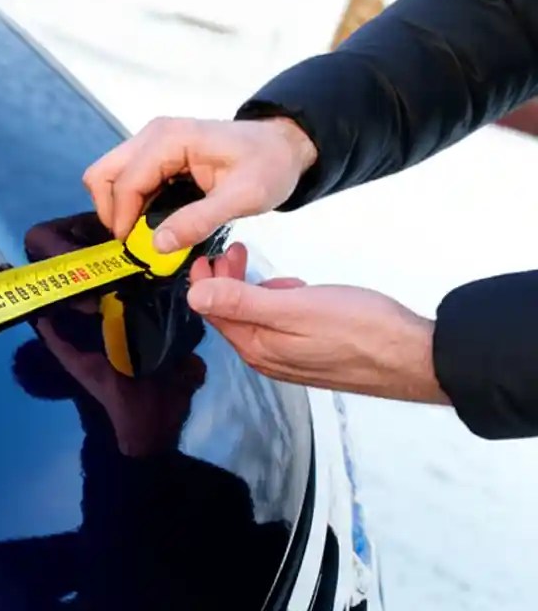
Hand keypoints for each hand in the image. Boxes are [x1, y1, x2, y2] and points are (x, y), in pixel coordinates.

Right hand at [82, 116, 317, 252]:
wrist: (284, 146)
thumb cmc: (269, 166)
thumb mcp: (243, 198)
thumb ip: (199, 220)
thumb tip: (156, 245)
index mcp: (170, 140)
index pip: (126, 181)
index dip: (123, 219)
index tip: (133, 248)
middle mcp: (153, 135)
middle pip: (103, 173)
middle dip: (110, 210)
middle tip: (132, 239)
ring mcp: (152, 142)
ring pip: (110, 176)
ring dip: (118, 207)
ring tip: (142, 232)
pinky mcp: (156, 153)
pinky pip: (126, 178)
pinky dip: (130, 201)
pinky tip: (152, 219)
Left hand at [187, 243, 449, 403]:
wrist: (415, 356)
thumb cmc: (360, 328)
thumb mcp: (294, 307)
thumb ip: (243, 301)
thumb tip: (195, 296)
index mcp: (258, 347)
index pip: (214, 312)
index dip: (205, 282)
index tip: (206, 255)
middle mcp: (268, 358)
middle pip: (232, 316)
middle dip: (227, 282)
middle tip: (235, 251)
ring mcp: (290, 359)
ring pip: (256, 318)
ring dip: (254, 290)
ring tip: (265, 270)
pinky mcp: (311, 354)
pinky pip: (280, 325)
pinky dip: (279, 302)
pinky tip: (295, 290)